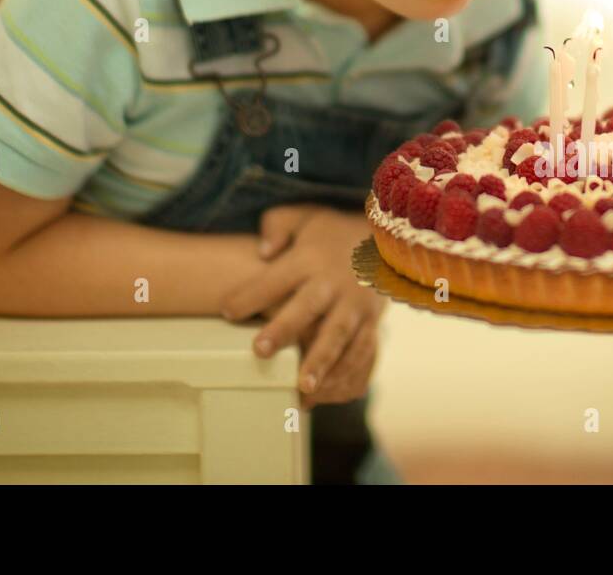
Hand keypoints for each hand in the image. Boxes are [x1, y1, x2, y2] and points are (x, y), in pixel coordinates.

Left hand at [220, 205, 383, 400]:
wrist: (385, 239)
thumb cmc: (331, 232)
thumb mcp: (302, 216)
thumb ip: (276, 227)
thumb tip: (262, 251)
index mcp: (310, 258)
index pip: (276, 277)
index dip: (251, 294)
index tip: (226, 311)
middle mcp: (334, 283)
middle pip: (308, 309)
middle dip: (284, 330)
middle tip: (259, 351)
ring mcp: (356, 306)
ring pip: (339, 338)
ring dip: (321, 364)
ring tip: (303, 388)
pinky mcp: (372, 324)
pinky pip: (362, 353)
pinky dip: (346, 377)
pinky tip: (326, 396)